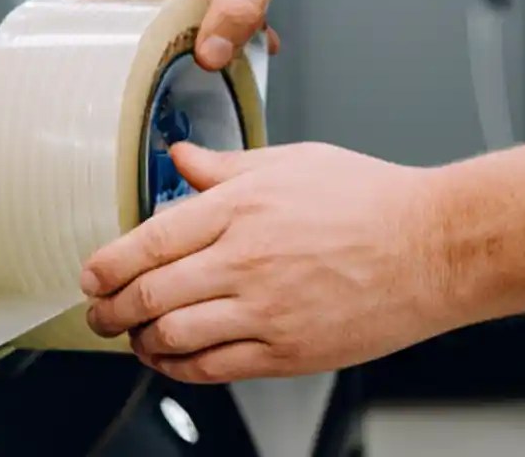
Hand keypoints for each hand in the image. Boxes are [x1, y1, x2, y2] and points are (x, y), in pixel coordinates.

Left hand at [80, 142, 455, 383]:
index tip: (90, 276)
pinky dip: (178, 368)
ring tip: (131, 337)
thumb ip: (223, 165)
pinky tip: (169, 360)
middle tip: (98, 313)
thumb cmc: (368, 199)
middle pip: (149, 294)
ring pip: (172, 335)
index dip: (106, 266)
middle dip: (109, 309)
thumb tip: (178, 156)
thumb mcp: (289, 162)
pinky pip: (214, 367)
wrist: (434, 247)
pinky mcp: (287, 351)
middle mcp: (244, 261)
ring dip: (139, 341)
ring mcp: (265, 310)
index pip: (147, 242)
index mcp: (238, 209)